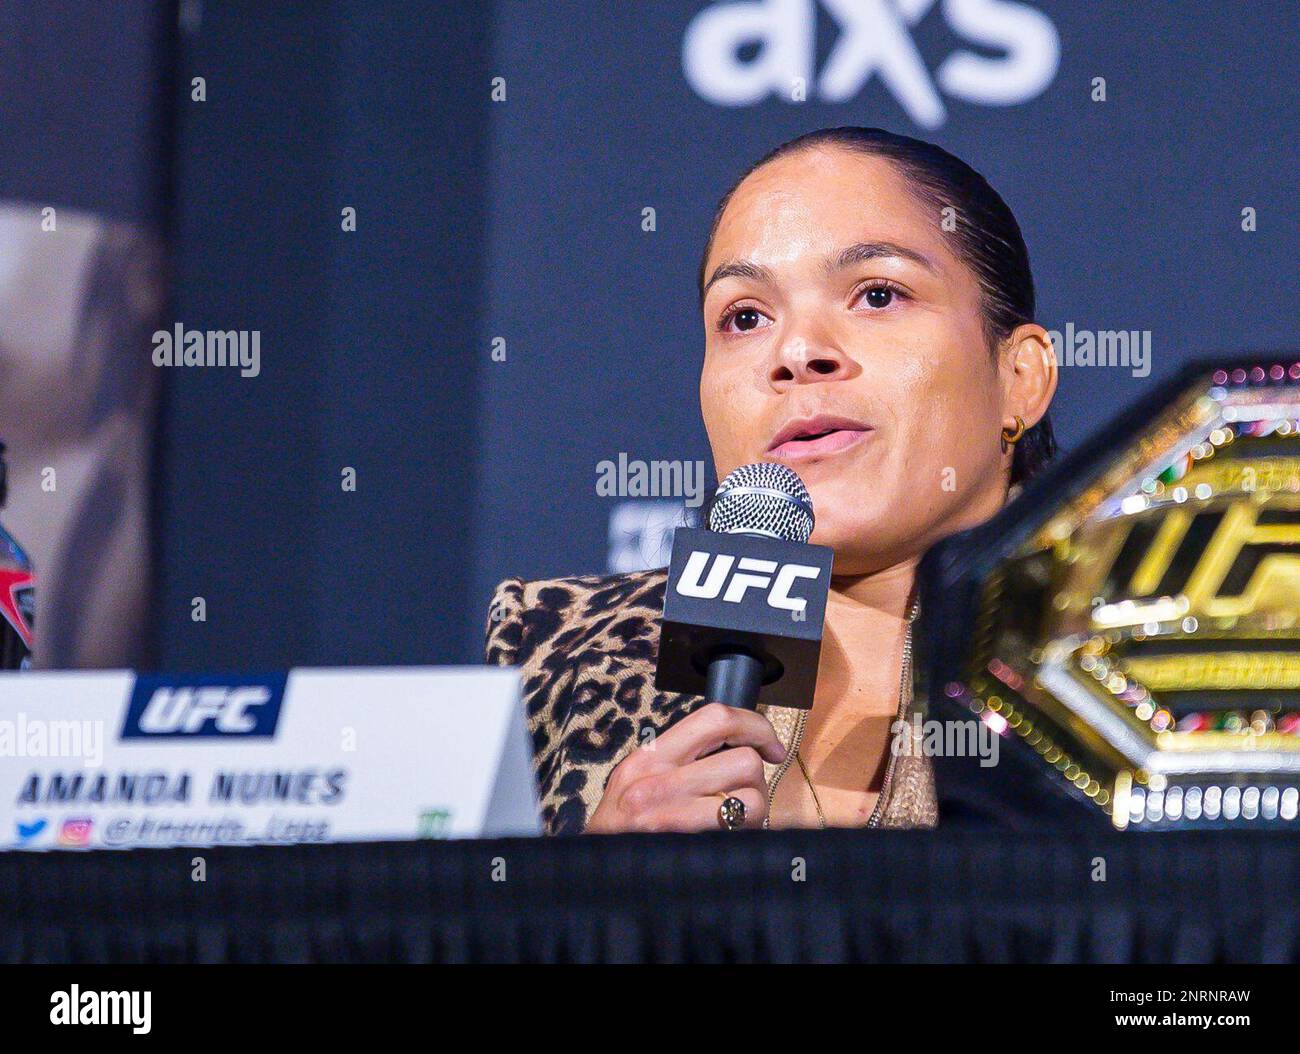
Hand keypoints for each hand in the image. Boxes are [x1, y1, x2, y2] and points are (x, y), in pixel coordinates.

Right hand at [584, 702, 785, 833]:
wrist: (592, 874)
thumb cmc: (622, 832)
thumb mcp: (638, 781)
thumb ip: (679, 759)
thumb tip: (734, 743)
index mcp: (648, 756)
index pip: (714, 718)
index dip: (754, 726)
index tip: (767, 745)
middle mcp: (656, 780)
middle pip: (743, 760)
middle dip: (756, 779)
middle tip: (743, 793)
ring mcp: (669, 814)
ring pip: (752, 796)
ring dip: (754, 809)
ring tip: (733, 820)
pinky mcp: (684, 843)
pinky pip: (740, 827)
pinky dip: (747, 832)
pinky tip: (728, 839)